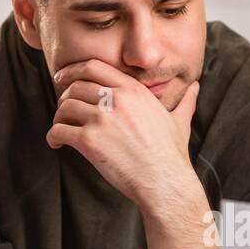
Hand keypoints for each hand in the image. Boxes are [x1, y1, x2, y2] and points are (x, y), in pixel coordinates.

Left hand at [47, 58, 200, 211]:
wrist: (165, 182)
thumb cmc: (172, 155)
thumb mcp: (179, 122)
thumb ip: (185, 102)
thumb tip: (196, 88)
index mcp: (133, 91)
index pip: (94, 66)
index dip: (73, 70)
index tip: (64, 78)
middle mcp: (116, 100)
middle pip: (75, 86)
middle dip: (64, 95)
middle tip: (62, 108)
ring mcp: (102, 119)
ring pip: (64, 106)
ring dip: (58, 117)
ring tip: (62, 128)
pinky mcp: (90, 141)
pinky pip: (59, 130)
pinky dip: (53, 136)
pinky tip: (57, 142)